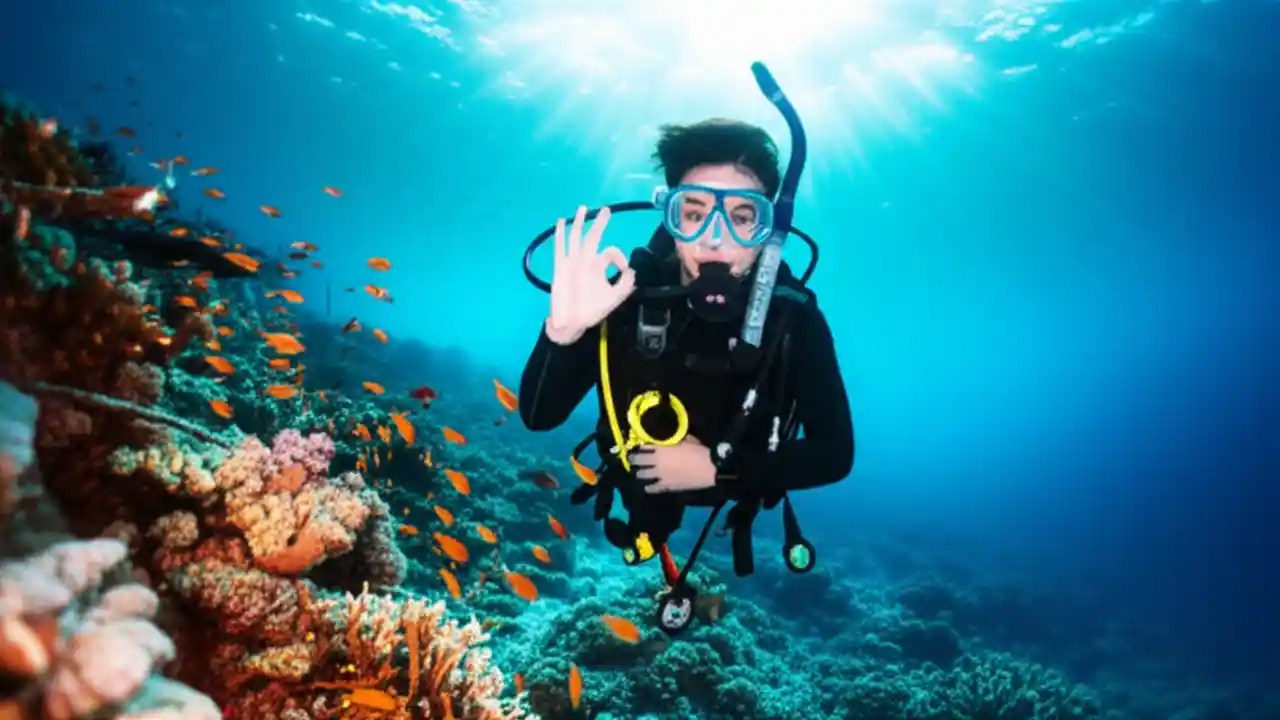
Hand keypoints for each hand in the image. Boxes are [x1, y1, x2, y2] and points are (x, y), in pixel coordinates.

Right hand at [546, 205, 635, 344]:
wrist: (572, 323)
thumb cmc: (592, 311)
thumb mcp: (614, 299)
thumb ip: (625, 286)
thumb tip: (632, 271)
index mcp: (599, 267)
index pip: (610, 252)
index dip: (620, 256)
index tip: (624, 269)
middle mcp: (586, 261)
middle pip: (593, 237)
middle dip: (600, 224)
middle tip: (607, 210)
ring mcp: (573, 262)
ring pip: (576, 237)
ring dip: (579, 223)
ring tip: (583, 209)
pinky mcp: (560, 267)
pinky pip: (560, 248)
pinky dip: (560, 235)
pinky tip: (561, 223)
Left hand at [632, 436, 716, 493]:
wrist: (708, 469)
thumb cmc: (699, 451)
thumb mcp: (687, 440)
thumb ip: (675, 439)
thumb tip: (672, 438)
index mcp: (661, 448)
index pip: (644, 446)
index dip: (640, 447)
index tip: (638, 448)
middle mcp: (657, 462)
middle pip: (639, 460)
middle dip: (634, 459)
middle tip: (632, 459)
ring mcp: (660, 475)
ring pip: (642, 474)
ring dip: (640, 473)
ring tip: (638, 473)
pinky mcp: (666, 486)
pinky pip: (653, 488)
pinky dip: (649, 487)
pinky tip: (647, 487)